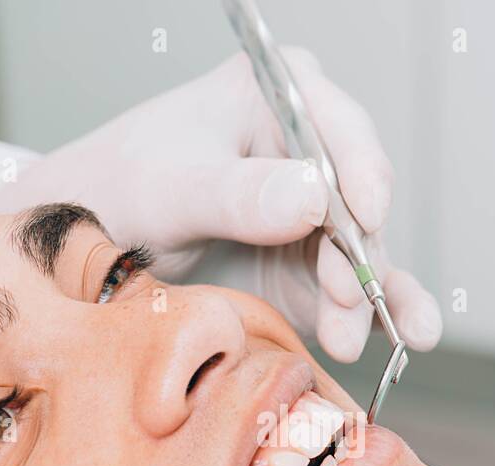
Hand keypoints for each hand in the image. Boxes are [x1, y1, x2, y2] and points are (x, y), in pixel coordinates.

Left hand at [0, 51, 441, 362]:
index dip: (361, 174)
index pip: (339, 130)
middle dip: (358, 256)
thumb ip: (235, 194)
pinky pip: (355, 292)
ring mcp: (315, 215)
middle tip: (344, 299)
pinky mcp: (311, 269)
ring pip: (362, 255)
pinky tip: (402, 339)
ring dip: (366, 300)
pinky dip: (373, 317)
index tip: (366, 217)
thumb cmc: (122, 188)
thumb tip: (312, 198)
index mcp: (279, 97)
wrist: (92, 242)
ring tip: (349, 338)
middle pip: (358, 204)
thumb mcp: (168, 187)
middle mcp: (310, 153)